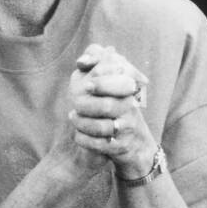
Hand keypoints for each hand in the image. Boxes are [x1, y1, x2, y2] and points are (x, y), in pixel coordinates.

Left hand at [68, 44, 156, 180]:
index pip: (119, 83)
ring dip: (82, 123)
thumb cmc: (116, 105)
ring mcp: (127, 129)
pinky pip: (99, 145)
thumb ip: (98, 62)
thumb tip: (82, 61)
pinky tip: (77, 134)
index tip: (86, 84)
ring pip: (101, 127)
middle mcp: (131, 108)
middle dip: (85, 105)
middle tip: (75, 102)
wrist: (133, 143)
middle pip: (107, 106)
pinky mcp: (120, 147)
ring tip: (73, 117)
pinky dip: (83, 139)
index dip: (101, 83)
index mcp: (129, 89)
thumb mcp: (111, 80)